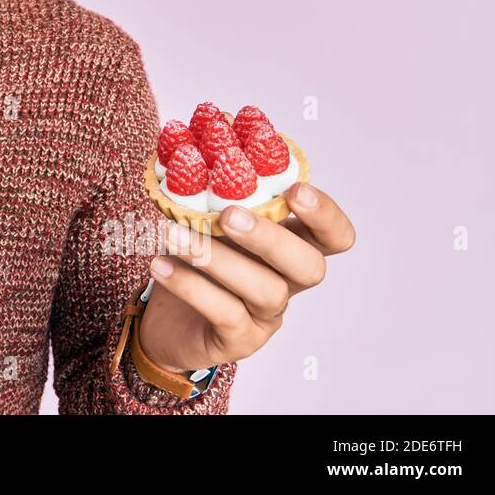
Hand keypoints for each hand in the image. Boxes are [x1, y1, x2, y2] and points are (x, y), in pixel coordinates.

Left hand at [136, 182, 355, 373]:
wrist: (167, 321)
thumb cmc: (197, 262)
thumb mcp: (206, 224)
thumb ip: (212, 196)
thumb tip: (191, 154)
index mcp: (291, 246)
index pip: (334, 236)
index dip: (325, 215)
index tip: (295, 190)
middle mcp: (288, 282)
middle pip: (309, 267)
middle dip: (272, 238)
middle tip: (229, 215)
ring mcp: (267, 315)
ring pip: (265, 290)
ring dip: (218, 259)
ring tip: (174, 235)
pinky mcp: (239, 340)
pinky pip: (224, 313)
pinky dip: (191, 286)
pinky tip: (161, 265)